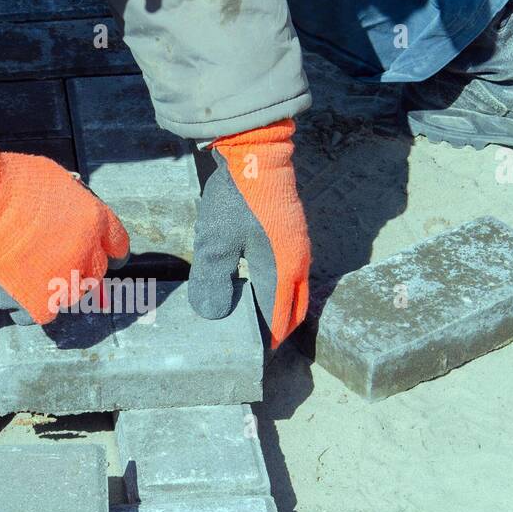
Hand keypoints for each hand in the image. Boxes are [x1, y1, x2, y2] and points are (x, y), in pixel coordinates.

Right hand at [0, 141, 129, 323]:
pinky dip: (28, 305)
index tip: (105, 255)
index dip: (110, 250)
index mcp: (95, 220)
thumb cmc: (10, 182)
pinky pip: (42, 314)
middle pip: (93, 274)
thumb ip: (74, 204)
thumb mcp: (57, 180)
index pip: (118, 245)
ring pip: (68, 296)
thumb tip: (73, 218)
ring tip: (25, 271)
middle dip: (76, 267)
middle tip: (48, 258)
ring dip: (52, 287)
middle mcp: (87, 255)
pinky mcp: (40, 304)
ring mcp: (65, 282)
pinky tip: (14, 289)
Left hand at [189, 119, 310, 347]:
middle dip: (279, 331)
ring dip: (280, 311)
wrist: (256, 152)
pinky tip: (256, 290)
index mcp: (283, 271)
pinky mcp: (293, 235)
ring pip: (296, 292)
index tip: (252, 359)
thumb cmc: (235, 198)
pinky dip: (280, 292)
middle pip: (295, 311)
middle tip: (257, 347)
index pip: (279, 320)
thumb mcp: (215, 241)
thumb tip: (215, 315)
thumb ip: (213, 281)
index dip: (267, 342)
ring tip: (254, 323)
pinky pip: (292, 276)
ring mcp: (299, 248)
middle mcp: (298, 263)